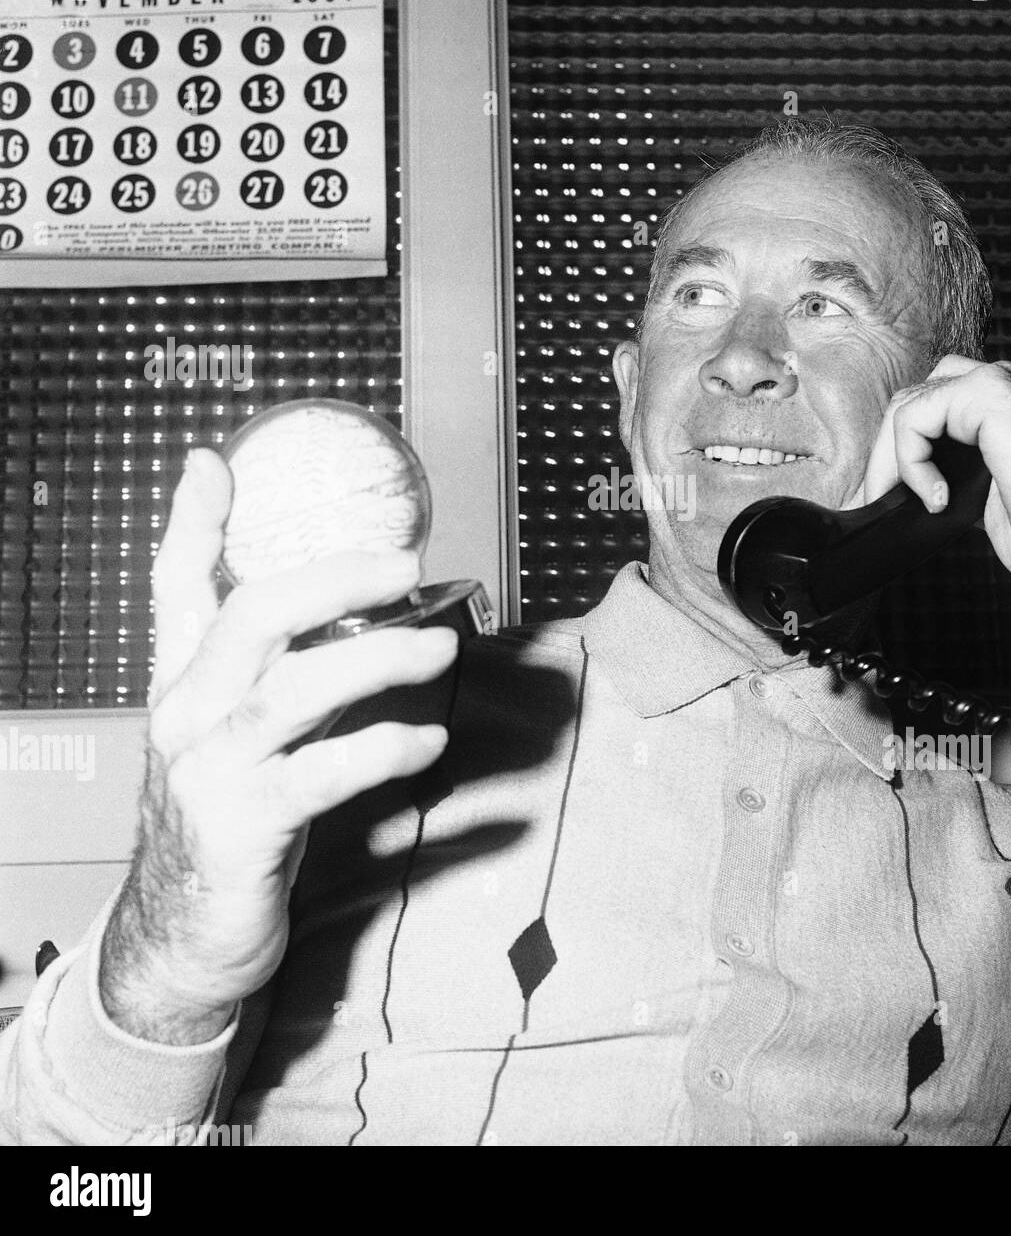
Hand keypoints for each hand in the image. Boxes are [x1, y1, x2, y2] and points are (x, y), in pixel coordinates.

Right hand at [101, 449, 458, 1043]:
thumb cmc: (228, 822)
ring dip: (379, 660)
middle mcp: (187, 717)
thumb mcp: (238, 737)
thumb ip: (276, 675)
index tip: (212, 464)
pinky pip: (322, 774)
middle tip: (405, 567)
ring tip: (444, 651)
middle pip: (250, 617)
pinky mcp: (242, 829)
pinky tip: (429, 744)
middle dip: (332, 580)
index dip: (192, 524)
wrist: (179, 939)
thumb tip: (343, 620)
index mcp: (182, 686)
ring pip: (294, 690)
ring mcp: (209, 772)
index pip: (173, 588)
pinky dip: (384, 750)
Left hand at [860, 356, 1010, 602]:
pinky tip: (938, 497)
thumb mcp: (987, 503)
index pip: (932, 408)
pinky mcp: (991, 392)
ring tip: (905, 502)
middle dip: (886, 454)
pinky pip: (915, 416)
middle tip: (878, 501)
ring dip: (891, 460)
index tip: (887, 498)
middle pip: (914, 400)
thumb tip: (908, 492)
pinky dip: (911, 460)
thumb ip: (954, 480)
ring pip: (909, 405)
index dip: (902, 452)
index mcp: (1009, 407)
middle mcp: (1008, 384)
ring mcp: (1002, 381)